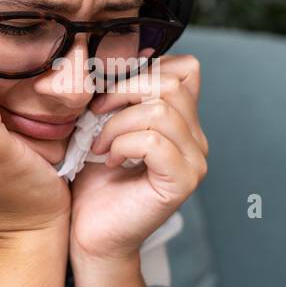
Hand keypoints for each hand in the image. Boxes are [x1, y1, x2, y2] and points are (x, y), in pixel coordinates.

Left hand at [68, 54, 208, 262]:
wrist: (89, 234)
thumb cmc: (93, 180)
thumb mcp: (105, 123)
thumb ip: (122, 94)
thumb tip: (127, 52)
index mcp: (183, 121)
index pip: (186, 69)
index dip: (142, 70)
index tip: (107, 95)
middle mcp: (196, 139)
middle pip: (172, 84)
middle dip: (124, 92)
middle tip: (97, 118)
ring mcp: (194, 162)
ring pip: (161, 110)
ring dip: (118, 122)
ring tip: (100, 143)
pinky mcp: (181, 183)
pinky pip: (154, 142)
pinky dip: (123, 144)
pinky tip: (110, 160)